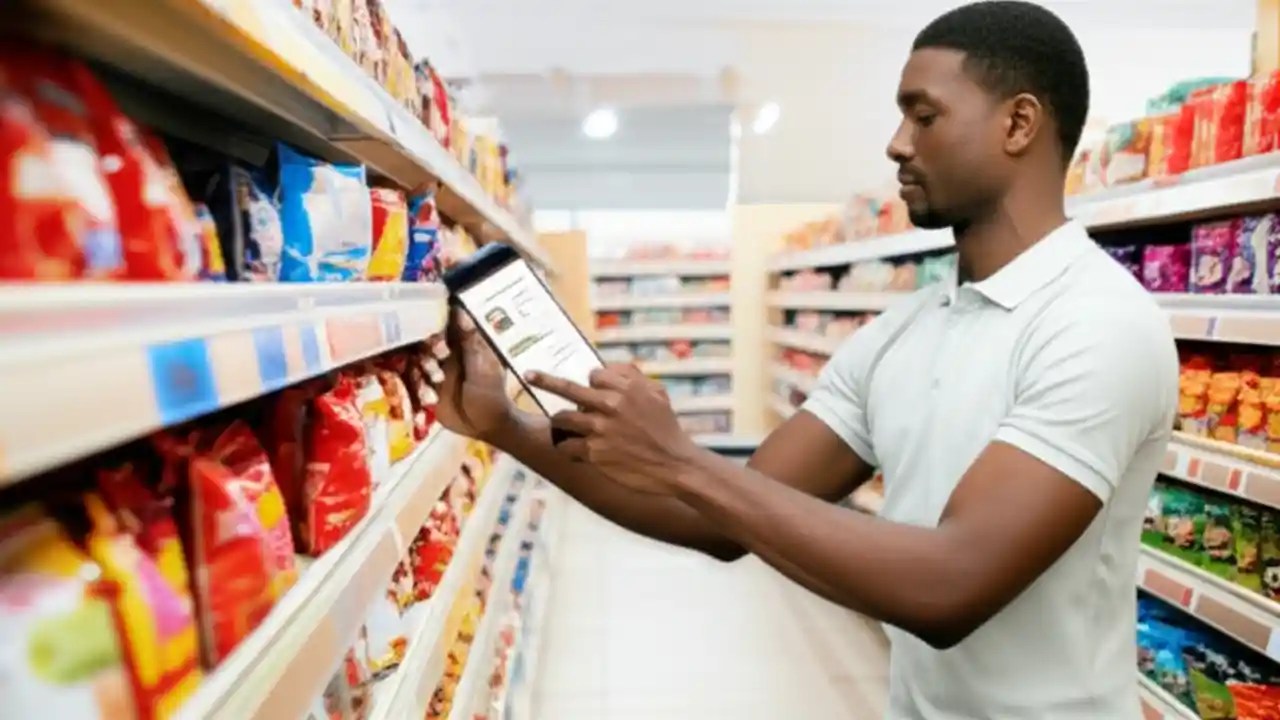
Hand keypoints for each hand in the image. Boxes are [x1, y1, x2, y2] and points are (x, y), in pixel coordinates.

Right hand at [425, 308, 518, 441]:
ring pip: (414, 366)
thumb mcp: (483, 367)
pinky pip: (411, 386)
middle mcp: (441, 356)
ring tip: (436, 388)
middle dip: (426, 356)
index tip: (436, 339)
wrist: (486, 426)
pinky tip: (430, 401)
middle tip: (437, 368)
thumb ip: (470, 342)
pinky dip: (417, 392)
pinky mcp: (424, 391)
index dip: (434, 330)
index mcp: (458, 345)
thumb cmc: (490, 394)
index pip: (439, 328)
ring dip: (422, 376)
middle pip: (422, 347)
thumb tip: (461, 311)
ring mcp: (431, 374)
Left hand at [526, 364, 700, 494]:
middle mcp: (609, 405)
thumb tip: (608, 368)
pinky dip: (567, 447)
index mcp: (625, 387)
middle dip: (544, 380)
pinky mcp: (594, 453)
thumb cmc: (666, 428)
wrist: (674, 465)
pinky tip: (574, 451)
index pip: (594, 375)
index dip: (593, 383)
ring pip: (562, 418)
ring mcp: (599, 429)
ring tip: (561, 427)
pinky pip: (566, 446)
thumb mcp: (657, 393)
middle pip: (567, 388)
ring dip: (560, 422)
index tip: (592, 389)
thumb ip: (632, 377)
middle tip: (529, 375)